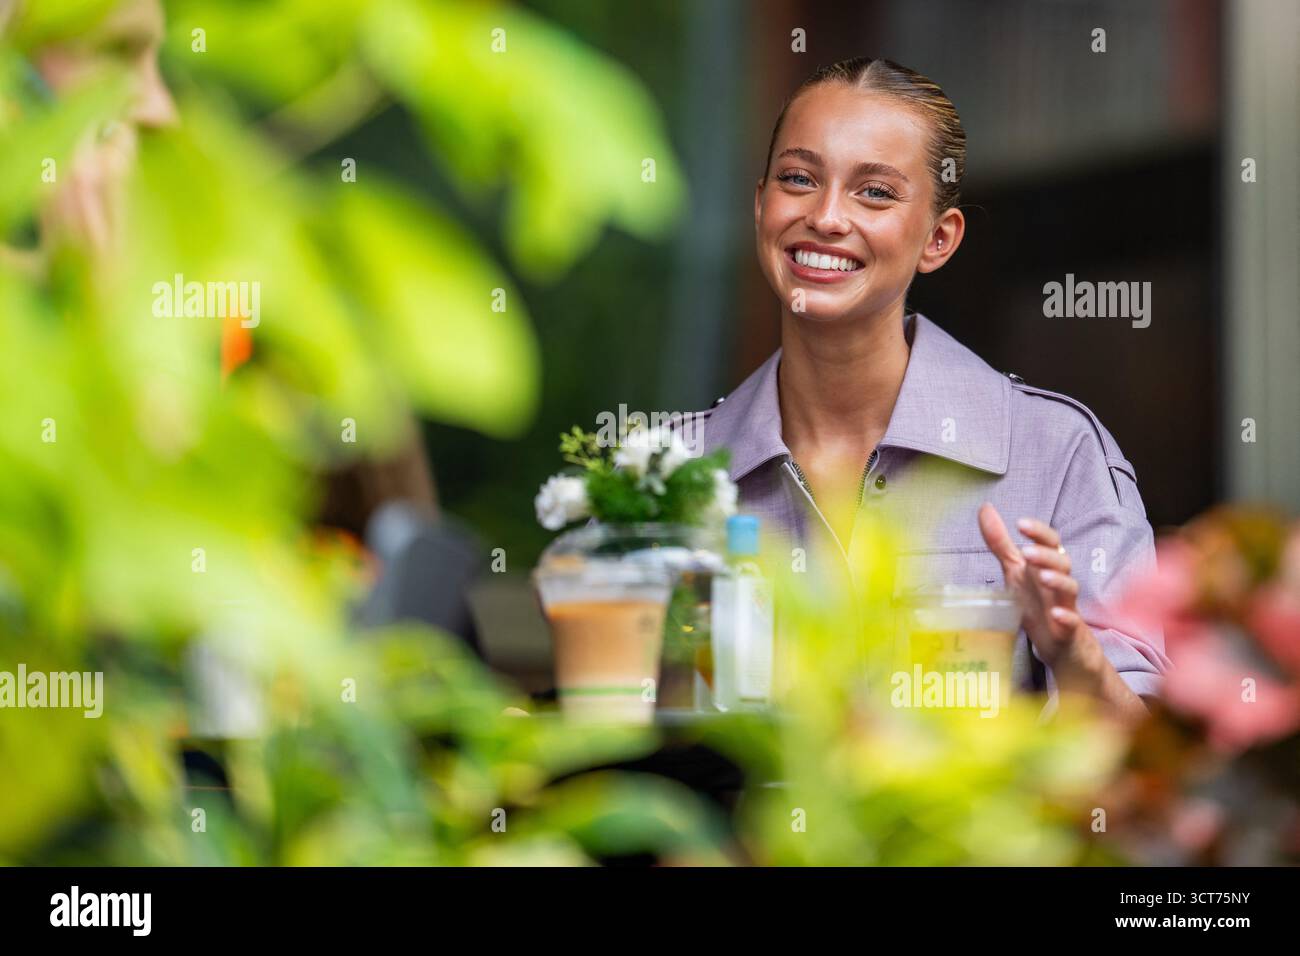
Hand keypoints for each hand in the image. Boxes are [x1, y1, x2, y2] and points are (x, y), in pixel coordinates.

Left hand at [977, 503, 1096, 672]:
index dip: (1039, 532)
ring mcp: (1067, 606)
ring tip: (1042, 576)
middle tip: (1027, 552)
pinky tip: (1057, 614)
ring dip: (1058, 581)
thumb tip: (985, 509)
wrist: (1059, 646)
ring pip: (1071, 589)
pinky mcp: (1070, 631)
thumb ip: (1001, 543)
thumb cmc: (1038, 603)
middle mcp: (1059, 583)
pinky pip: (1073, 623)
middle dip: (1046, 555)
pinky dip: (1066, 617)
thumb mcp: (1016, 571)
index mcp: (1047, 566)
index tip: (1020, 524)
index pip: (1051, 543)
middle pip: (1063, 562)